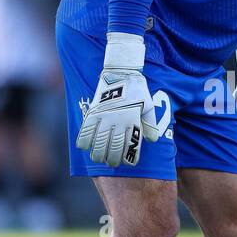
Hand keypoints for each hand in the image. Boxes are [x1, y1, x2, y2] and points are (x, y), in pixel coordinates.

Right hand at [76, 33, 161, 166]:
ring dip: (98, 154)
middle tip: (111, 163)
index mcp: (133, 122)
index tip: (128, 163)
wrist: (122, 73)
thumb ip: (150, 124)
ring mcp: (105, 118)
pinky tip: (84, 147)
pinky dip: (83, 141)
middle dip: (112, 159)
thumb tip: (152, 140)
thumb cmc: (138, 90)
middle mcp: (119, 122)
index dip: (130, 158)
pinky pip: (85, 131)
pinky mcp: (93, 112)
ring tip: (98, 158)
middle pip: (113, 148)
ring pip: (99, 143)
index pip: (131, 146)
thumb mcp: (149, 106)